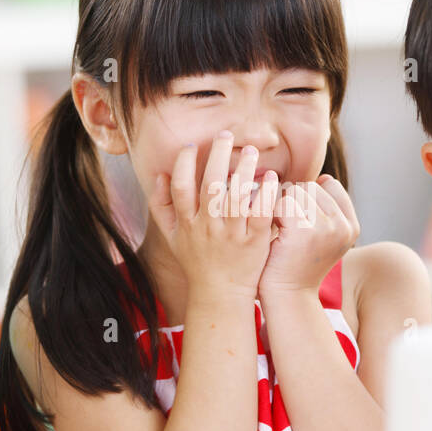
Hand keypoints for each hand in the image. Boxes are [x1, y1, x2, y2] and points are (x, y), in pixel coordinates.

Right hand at [148, 130, 280, 299]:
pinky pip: (261, 213)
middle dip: (217, 156)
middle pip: (211, 186)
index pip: (181, 187)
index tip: (191, 145)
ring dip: (244, 170)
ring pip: (237, 197)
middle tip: (225, 135)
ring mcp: (232, 235)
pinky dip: (267, 194)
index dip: (183, 163)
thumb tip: (159, 175)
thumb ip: (162, 206)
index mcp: (187, 224)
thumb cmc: (196, 262)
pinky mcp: (255, 241)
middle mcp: (208, 228)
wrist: (220, 295)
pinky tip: (271, 178)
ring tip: (249, 151)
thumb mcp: (172, 237)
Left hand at [259, 174, 359, 295]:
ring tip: (283, 234)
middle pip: (310, 187)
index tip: (302, 222)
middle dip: (293, 203)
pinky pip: (282, 203)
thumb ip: (327, 209)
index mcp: (351, 226)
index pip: (330, 185)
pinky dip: (272, 215)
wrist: (286, 296)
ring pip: (295, 192)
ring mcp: (326, 228)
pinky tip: (274, 235)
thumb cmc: (297, 263)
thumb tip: (323, 177)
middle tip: (289, 232)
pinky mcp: (303, 230)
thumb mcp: (323, 235)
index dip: (309, 198)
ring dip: (281, 209)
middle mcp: (343, 226)